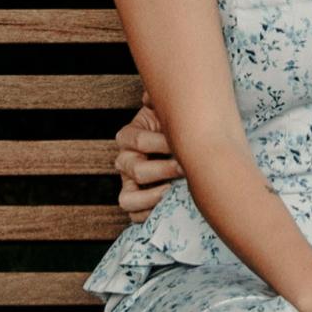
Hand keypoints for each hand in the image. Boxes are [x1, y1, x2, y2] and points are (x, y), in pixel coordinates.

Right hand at [113, 95, 182, 221]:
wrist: (186, 146)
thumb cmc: (177, 128)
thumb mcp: (169, 111)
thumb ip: (160, 100)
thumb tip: (149, 95)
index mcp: (128, 137)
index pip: (137, 140)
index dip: (160, 142)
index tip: (181, 143)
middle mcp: (125, 161)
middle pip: (136, 170)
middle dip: (164, 169)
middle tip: (186, 168)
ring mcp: (129, 184)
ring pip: (128, 199)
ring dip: (153, 197)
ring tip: (174, 191)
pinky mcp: (136, 204)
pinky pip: (133, 216)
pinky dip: (149, 214)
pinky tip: (169, 205)